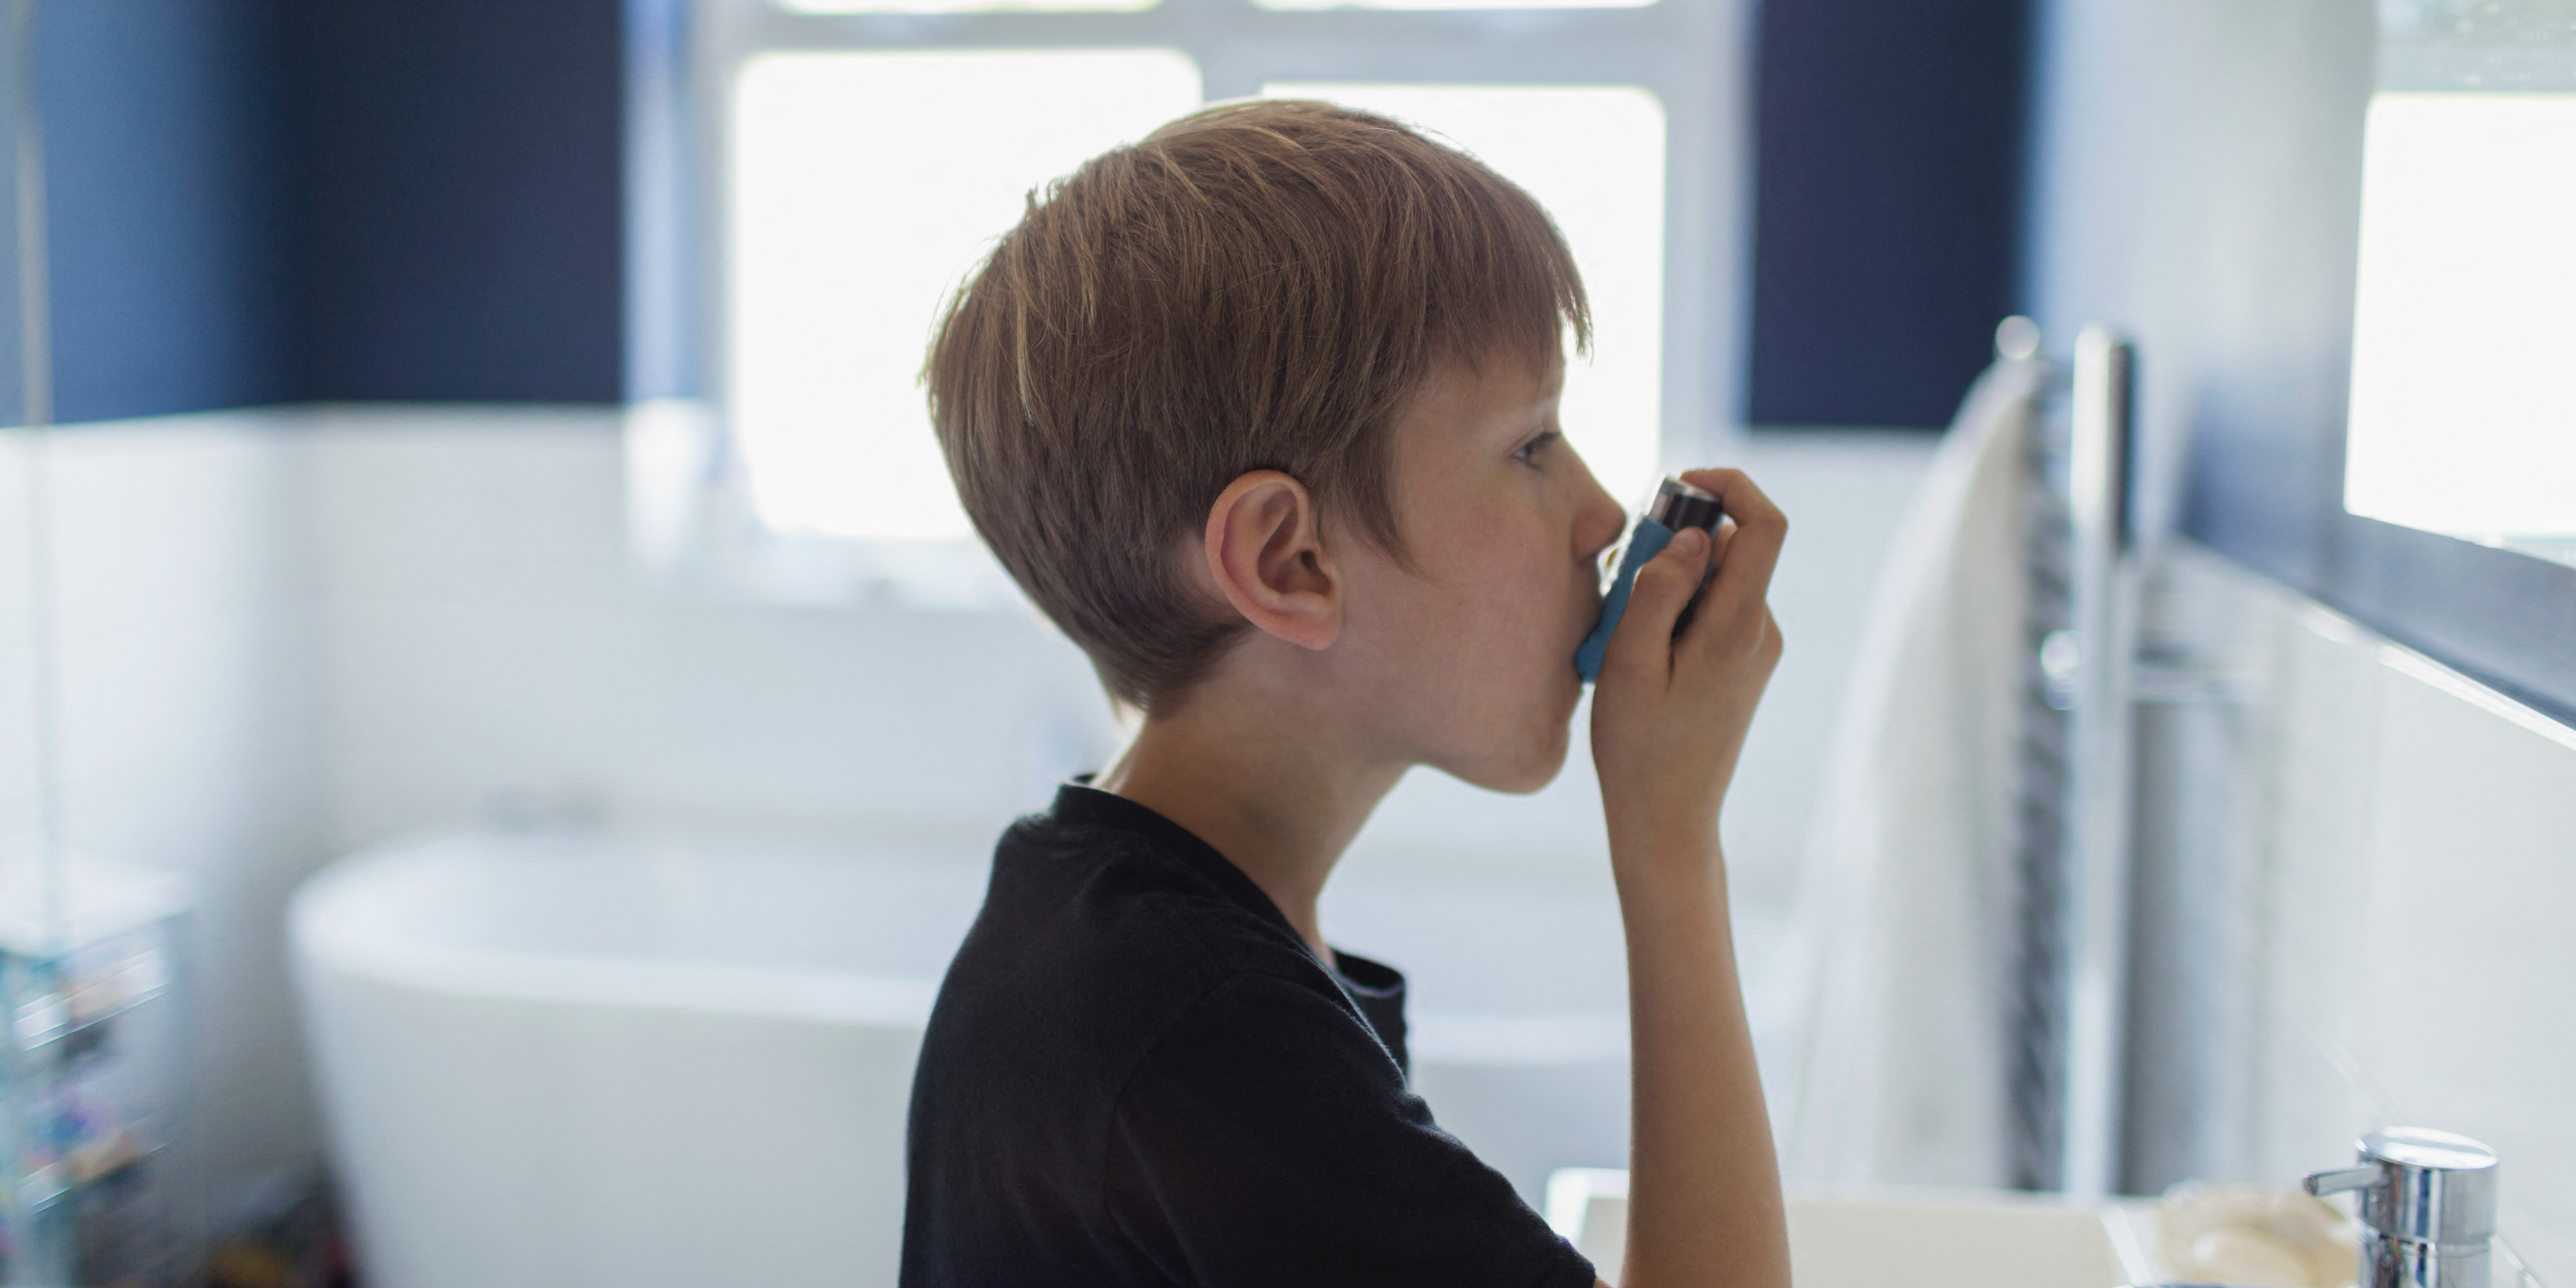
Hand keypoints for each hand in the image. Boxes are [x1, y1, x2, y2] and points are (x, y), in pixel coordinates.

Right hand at [1588, 468, 1785, 867]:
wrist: (1666, 818)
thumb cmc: (1639, 745)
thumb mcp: (1629, 661)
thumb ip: (1660, 589)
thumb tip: (1692, 534)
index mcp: (1739, 627)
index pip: (1764, 525)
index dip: (1729, 487)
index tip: (1678, 485)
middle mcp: (1761, 632)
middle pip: (1732, 549)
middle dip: (1676, 544)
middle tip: (1621, 581)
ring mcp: (1756, 651)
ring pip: (1717, 581)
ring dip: (1670, 583)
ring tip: (1621, 632)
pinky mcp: (1743, 667)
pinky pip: (1712, 612)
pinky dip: (1675, 611)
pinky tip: (1638, 653)